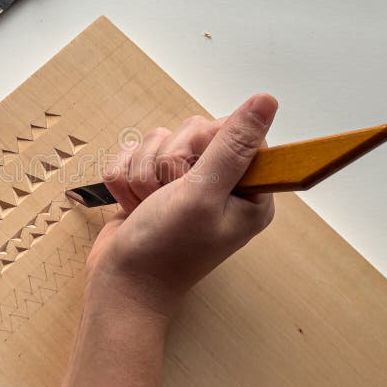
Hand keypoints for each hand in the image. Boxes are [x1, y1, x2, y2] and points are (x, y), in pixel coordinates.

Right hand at [86, 94, 277, 319]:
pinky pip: (132, 153)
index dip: (205, 145)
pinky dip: (125, 180)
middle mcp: (220, 183)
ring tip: (147, 208)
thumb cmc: (166, 250)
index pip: (234, 131)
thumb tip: (266, 101)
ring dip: (142, 175)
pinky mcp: (152, 183)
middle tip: (168, 199)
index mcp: (249, 189)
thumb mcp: (202, 195)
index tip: (194, 176)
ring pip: (157, 140)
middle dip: (166, 164)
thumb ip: (232, 146)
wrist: (120, 285)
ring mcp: (184, 183)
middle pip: (192, 131)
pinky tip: (132, 206)